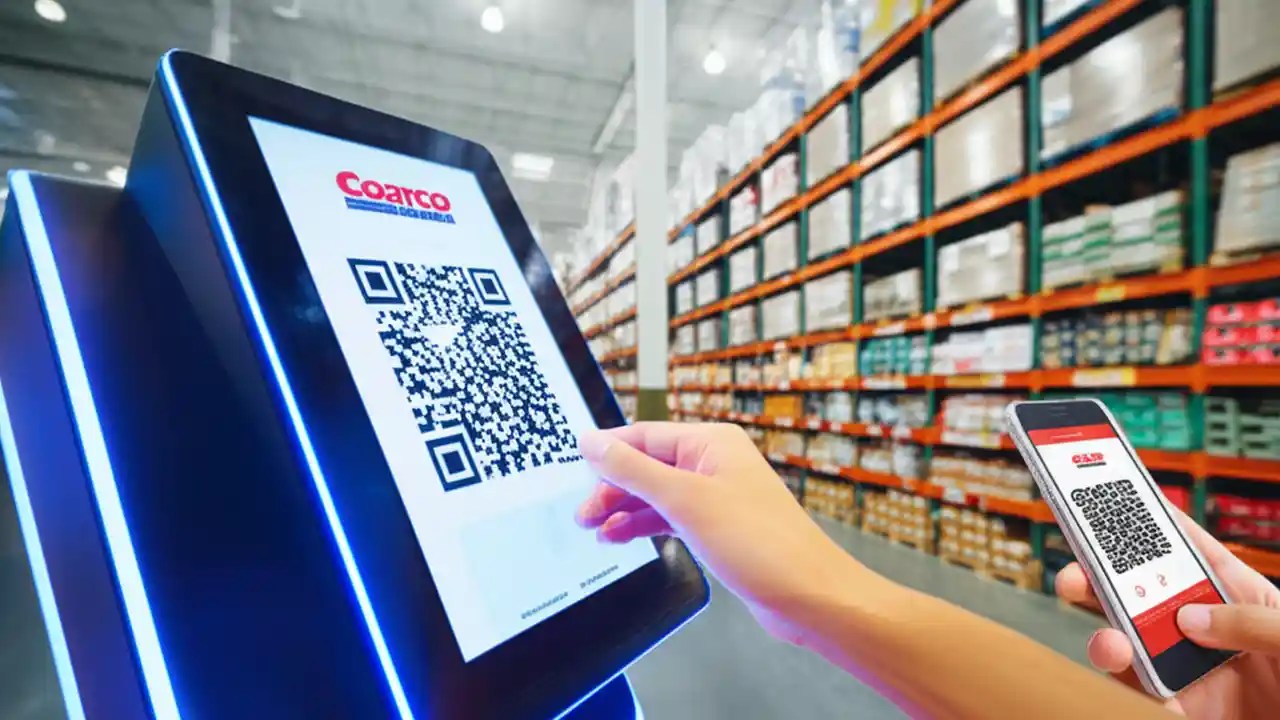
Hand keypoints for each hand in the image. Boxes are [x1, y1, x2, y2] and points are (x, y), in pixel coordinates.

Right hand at [575, 422, 869, 644]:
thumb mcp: (684, 500)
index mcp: (711, 442)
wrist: (808, 594)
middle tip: (582, 514)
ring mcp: (718, 496)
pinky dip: (645, 526)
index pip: (645, 435)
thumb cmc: (759, 542)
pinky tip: (621, 538)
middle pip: (648, 466)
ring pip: (657, 495)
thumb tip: (593, 441)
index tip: (573, 468)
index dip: (608, 451)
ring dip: (625, 510)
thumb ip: (633, 470)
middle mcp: (715, 463)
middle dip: (613, 488)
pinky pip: (671, 517)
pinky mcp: (719, 527)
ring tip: (594, 529)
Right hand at [1056, 507, 1279, 717]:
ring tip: (1108, 643)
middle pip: (1148, 600)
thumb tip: (1190, 620)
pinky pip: (1148, 704)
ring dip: (1110, 642)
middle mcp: (1216, 638)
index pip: (1196, 554)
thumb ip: (1253, 622)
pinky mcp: (1190, 716)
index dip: (1157, 526)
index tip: (1115, 502)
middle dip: (1107, 584)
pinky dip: (1132, 697)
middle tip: (1077, 576)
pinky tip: (1146, 692)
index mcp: (1249, 603)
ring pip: (1136, 653)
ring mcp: (1200, 681)